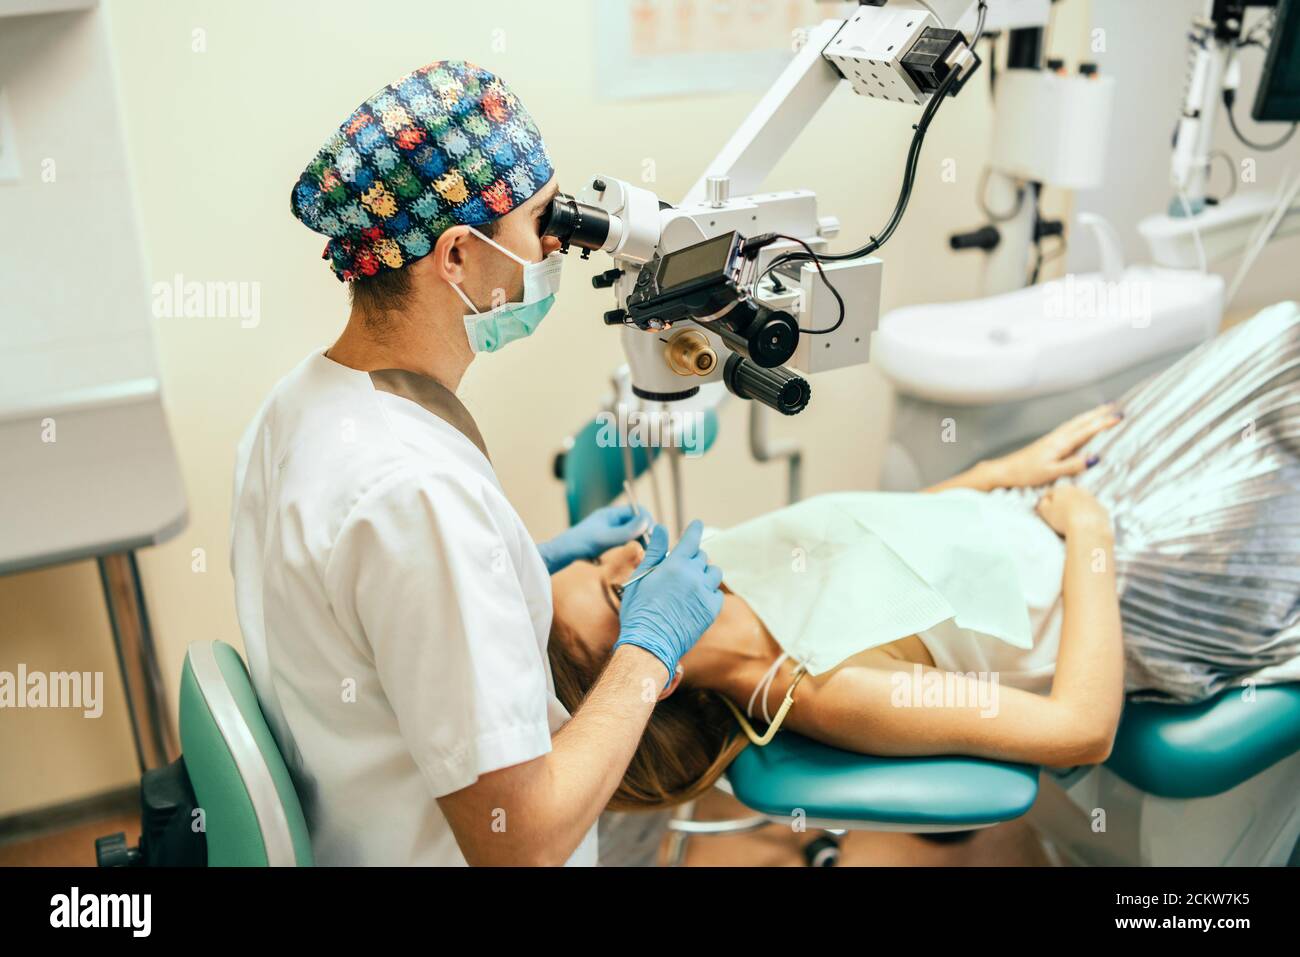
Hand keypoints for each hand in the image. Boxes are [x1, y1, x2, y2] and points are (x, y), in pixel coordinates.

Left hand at [537, 504, 650, 574]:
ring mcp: (607, 532)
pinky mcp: (604, 544)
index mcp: (610, 514)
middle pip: (636, 523)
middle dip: (644, 534)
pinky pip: (622, 544)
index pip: (638, 511)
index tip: (651, 537)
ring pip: (630, 535)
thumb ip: (626, 531)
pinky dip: (627, 550)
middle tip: (648, 550)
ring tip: (638, 555)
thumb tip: (647, 521)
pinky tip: (626, 559)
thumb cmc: (577, 545)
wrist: (557, 556)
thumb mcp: (604, 538)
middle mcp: (610, 521)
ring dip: (636, 543)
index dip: (647, 522)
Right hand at [614, 520, 723, 685]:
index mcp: (675, 565)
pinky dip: (709, 592)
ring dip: (704, 573)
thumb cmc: (639, 611)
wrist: (649, 644)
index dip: (694, 529)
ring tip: (690, 583)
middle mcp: (694, 576)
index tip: (697, 524)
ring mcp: (705, 593)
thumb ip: (654, 552)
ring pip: (714, 572)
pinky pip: (717, 593)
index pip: (691, 539)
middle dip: (692, 558)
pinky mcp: (711, 610)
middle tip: (680, 568)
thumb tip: (661, 528)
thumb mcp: (641, 578)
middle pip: (702, 556)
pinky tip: (695, 599)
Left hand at [985, 403, 1122, 488]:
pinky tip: (1081, 424)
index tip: (1119, 417)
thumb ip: (1072, 465)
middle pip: (1082, 421)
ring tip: (1103, 411)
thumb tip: (1094, 458)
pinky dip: (1080, 422)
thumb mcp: (1051, 473)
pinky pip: (1070, 427)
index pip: (1086, 430)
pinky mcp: (1048, 441)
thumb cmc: (1027, 473)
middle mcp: (1057, 437)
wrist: (1006, 470)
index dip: (1103, 423)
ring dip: (1090, 415)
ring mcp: (1052, 438)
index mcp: (1061, 443)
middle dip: (1099, 413)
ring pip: (1076, 422)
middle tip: (1115, 406)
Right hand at [1035, 485, 1111, 538]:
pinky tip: (1084, 525)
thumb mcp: (1046, 512)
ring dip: (1077, 509)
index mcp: (1063, 489)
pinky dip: (1089, 516)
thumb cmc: (1064, 520)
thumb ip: (1042, 504)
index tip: (1046, 511)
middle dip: (1064, 503)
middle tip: (1060, 517)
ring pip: (1082, 502)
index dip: (1047, 502)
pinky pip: (1093, 511)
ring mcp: (1092, 499)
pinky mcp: (1102, 509)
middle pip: (1068, 495)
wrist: (1088, 529)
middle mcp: (1079, 490)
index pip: (1051, 492)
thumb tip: (1044, 501)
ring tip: (1072, 522)